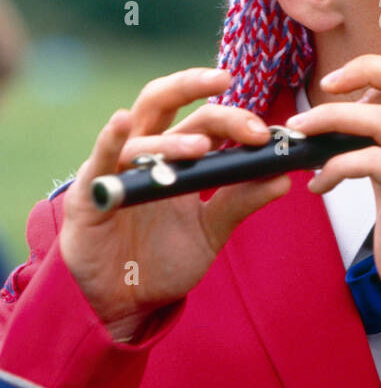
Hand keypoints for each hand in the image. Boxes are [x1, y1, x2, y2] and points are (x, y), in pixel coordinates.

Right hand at [58, 68, 292, 330]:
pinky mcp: (90, 194)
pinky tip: (120, 122)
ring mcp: (115, 170)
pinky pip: (98, 161)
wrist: (125, 304)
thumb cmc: (162, 261)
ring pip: (140, 135)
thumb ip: (240, 202)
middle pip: (163, 102)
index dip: (232, 117)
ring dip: (171, 138)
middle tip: (226, 83)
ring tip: (201, 147)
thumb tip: (282, 177)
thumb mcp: (210, 230)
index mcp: (174, 156)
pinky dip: (109, 140)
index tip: (264, 132)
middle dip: (192, 85)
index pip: (202, 120)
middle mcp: (144, 154)